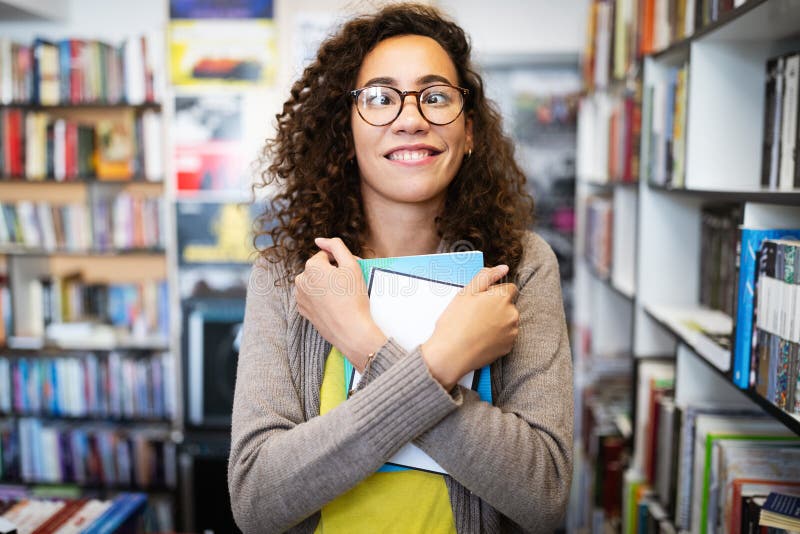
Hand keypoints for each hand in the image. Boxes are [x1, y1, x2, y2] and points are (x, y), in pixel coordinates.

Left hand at [294, 237, 385, 370]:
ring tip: (340, 297)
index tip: (349, 274)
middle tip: (347, 286)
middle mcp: (301, 280)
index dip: (340, 263)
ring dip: (325, 285)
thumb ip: (336, 246)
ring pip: (314, 283)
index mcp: (312, 266)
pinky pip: (311, 297)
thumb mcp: (351, 265)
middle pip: (319, 269)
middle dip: (331, 274)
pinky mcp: (302, 310)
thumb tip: (319, 240)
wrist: (351, 330)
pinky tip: (333, 306)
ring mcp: (300, 296)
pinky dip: (320, 298)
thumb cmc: (353, 297)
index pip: (326, 256)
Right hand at [421, 265, 518, 389]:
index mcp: (502, 298)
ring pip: (507, 321)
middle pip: (508, 305)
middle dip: (496, 307)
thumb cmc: (455, 322)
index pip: (509, 288)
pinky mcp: (508, 347)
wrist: (451, 355)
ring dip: (497, 321)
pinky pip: (505, 336)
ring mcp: (512, 332)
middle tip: (474, 315)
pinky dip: (496, 336)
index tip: (480, 300)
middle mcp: (512, 314)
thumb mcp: (466, 292)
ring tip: (476, 328)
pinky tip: (480, 338)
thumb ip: (486, 276)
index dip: (494, 292)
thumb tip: (504, 268)